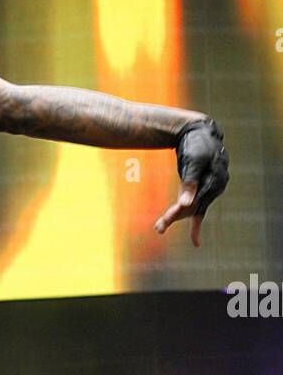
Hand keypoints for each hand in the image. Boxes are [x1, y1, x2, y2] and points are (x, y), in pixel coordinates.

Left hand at [154, 118, 228, 246]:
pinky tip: (196, 242)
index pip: (195, 201)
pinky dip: (195, 223)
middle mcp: (216, 187)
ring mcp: (212, 189)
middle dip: (175, 217)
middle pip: (194, 207)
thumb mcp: (193, 160)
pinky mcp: (205, 190)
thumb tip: (185, 204)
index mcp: (215, 180)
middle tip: (158, 228)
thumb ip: (190, 181)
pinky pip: (199, 208)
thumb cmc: (197, 144)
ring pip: (194, 208)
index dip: (179, 212)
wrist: (201, 132)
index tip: (165, 221)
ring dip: (178, 217)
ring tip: (159, 227)